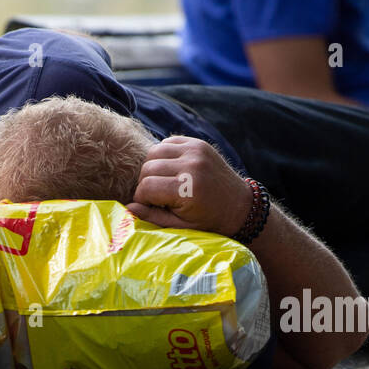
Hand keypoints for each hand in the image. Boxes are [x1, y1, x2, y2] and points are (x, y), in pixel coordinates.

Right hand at [125, 136, 252, 236]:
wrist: (240, 206)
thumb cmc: (208, 221)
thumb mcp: (180, 226)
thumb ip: (152, 217)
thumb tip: (128, 208)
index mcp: (188, 189)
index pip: (146, 188)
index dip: (143, 199)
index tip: (152, 207)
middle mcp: (192, 165)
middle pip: (147, 168)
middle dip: (146, 184)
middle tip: (157, 196)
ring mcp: (196, 150)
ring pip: (154, 152)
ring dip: (152, 168)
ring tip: (163, 182)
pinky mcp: (198, 143)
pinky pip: (168, 143)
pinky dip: (164, 156)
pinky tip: (171, 170)